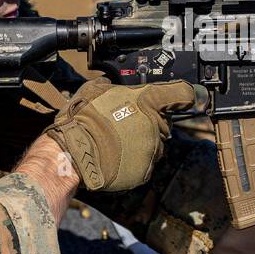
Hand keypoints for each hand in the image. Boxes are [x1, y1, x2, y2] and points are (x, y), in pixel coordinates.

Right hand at [45, 79, 194, 191]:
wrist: (72, 153)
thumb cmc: (82, 120)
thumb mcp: (96, 89)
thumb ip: (115, 85)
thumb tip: (113, 83)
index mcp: (147, 101)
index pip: (182, 94)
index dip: (181, 96)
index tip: (181, 98)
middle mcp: (155, 125)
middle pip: (164, 123)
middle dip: (150, 123)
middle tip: (125, 125)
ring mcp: (152, 150)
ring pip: (154, 145)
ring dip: (141, 143)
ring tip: (116, 142)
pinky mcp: (145, 171)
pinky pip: (145, 164)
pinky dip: (134, 162)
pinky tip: (116, 156)